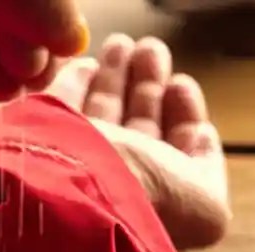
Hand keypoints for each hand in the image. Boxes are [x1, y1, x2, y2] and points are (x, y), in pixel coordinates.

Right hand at [46, 35, 229, 248]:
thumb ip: (210, 171)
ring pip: (102, 112)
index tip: (181, 85)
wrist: (85, 196)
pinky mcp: (44, 137)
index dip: (181, 116)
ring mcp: (79, 159)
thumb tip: (201, 136)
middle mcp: (116, 180)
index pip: (170, 151)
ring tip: (126, 45)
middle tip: (151, 51)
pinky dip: (76, 81)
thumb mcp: (205, 203)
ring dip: (117, 76)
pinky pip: (61, 103)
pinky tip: (88, 64)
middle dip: (147, 86)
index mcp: (152, 197)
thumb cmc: (151, 202)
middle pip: (135, 126)